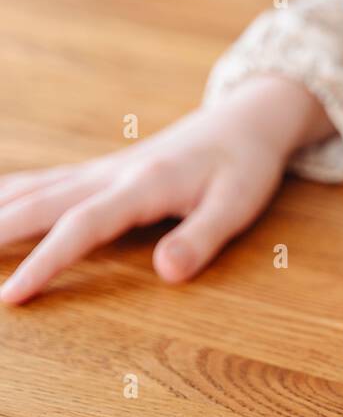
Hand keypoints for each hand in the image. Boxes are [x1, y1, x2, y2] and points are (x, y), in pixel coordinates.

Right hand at [0, 76, 331, 303]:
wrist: (244, 120)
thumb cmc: (243, 165)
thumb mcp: (239, 203)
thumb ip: (202, 238)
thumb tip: (167, 273)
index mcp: (142, 185)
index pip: (82, 226)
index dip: (45, 261)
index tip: (9, 297)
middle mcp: (110, 174)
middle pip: (38, 203)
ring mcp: (99, 171)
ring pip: (31, 189)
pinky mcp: (97, 173)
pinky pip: (40, 182)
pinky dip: (5, 193)